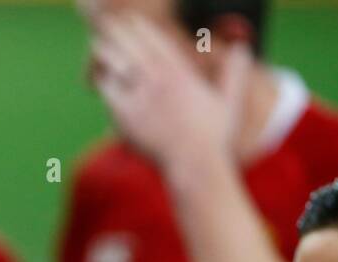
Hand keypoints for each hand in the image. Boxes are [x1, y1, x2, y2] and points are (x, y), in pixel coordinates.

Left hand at [90, 13, 250, 169]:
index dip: (138, 26)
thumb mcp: (229, 99)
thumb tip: (243, 48)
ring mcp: (141, 96)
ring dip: (105, 52)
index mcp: (181, 72)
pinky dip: (101, 80)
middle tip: (105, 21)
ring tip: (96, 42)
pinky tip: (94, 74)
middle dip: (117, 30)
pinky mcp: (126, 115)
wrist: (196, 165)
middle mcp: (159, 79)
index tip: (129, 19)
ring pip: (115, 64)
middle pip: (131, 44)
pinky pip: (107, 90)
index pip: (154, 38)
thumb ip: (233, 71)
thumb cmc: (214, 137)